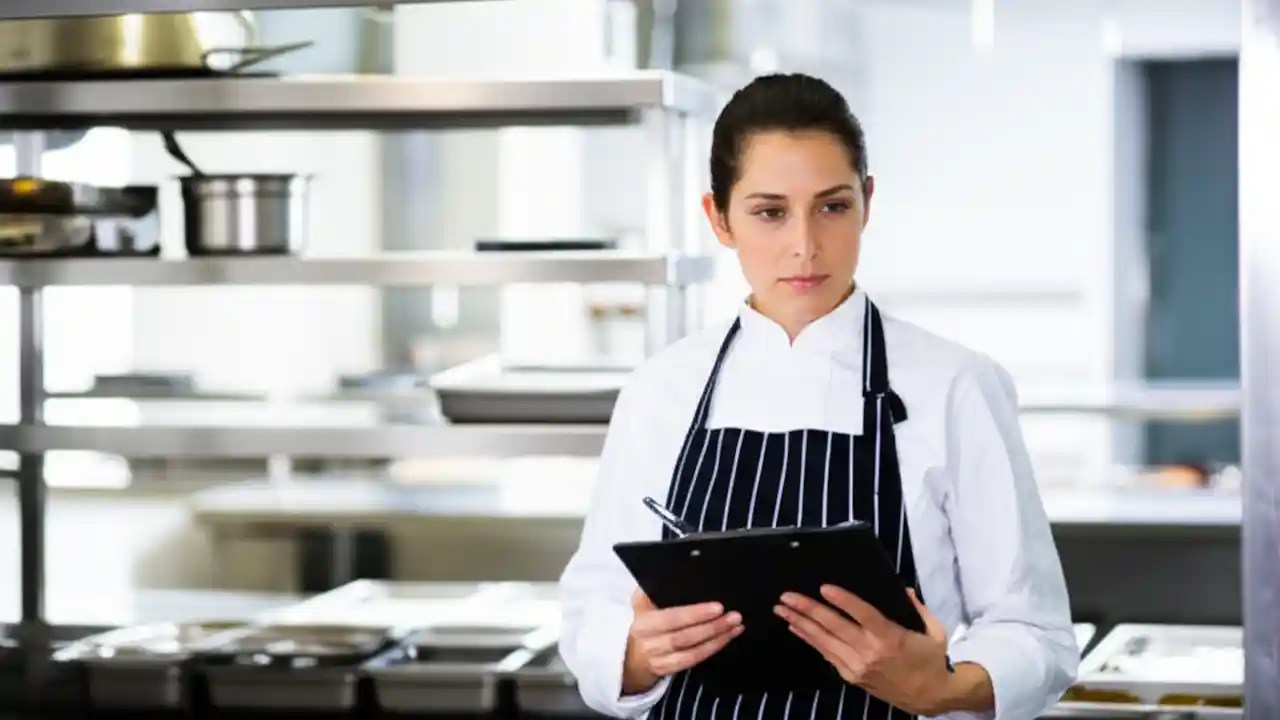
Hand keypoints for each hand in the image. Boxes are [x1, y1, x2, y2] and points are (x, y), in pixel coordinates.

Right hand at [622, 589, 743, 694]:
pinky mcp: (669, 671)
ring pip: (692, 652)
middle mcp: (650, 643)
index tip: (717, 607)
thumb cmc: (644, 623)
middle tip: (733, 616)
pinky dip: (713, 648)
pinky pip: (694, 661)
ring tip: (735, 626)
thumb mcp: (641, 603)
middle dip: (712, 626)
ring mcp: (660, 660)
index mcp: (644, 623)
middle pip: (684, 637)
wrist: (631, 655)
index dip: (695, 614)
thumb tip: (671, 571)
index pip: (671, 618)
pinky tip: (727, 637)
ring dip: (717, 638)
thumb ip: (652, 588)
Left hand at [774, 586, 952, 715]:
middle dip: (808, 610)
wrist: (931, 696)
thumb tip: (901, 588)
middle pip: (834, 627)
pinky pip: (827, 655)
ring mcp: (858, 666)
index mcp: (891, 637)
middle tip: (787, 596)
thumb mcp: (934, 630)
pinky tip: (797, 628)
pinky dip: (810, 640)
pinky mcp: (852, 676)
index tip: (824, 588)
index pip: (863, 615)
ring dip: (801, 624)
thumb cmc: (932, 659)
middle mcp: (870, 652)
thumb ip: (917, 607)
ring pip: (824, 642)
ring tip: (782, 610)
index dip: (843, 601)